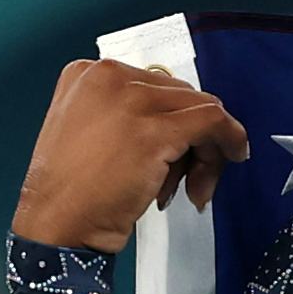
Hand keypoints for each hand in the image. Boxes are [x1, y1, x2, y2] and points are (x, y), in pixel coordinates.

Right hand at [10, 57, 250, 253]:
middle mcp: (110, 76)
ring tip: (191, 187)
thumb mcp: (96, 131)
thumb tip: (190, 124)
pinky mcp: (156, 130)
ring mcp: (133, 101)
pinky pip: (213, 121)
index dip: (176, 121)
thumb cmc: (77, 188)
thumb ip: (134, 117)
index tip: (179, 153)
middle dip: (196, 137)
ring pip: (201, 109)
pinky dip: (231, 139)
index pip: (158, 87)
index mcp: (91, 74)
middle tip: (190, 178)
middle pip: (182, 97)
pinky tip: (234, 157)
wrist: (58, 219)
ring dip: (209, 150)